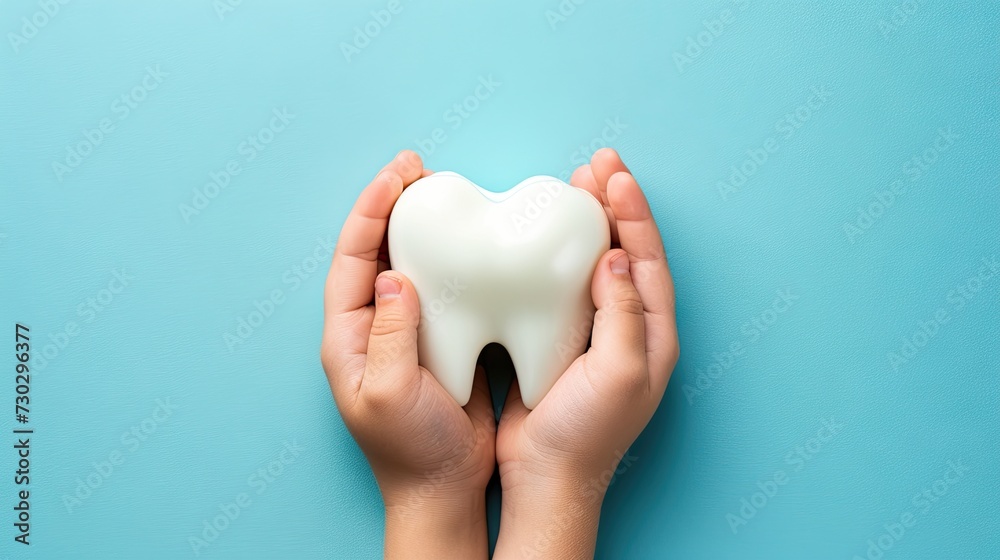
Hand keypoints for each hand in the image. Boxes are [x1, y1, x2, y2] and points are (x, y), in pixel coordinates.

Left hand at [320, 151, 494, 559]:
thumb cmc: (408, 449)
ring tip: (444, 189)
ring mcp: (407, 328)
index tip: (396, 177)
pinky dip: (454, 256)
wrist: (443, 487)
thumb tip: (395, 278)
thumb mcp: (391, 393)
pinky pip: (444, 285)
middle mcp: (373, 323)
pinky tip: (473, 240)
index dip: (370, 212)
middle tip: (419, 168)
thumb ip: (390, 335)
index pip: (353, 258)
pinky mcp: (441, 336)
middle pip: (377, 248)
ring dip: (423, 224)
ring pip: (410, 260)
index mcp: (349, 334)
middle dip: (393, 204)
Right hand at [494, 148, 678, 558]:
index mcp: (652, 333)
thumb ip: (621, 314)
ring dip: (587, 223)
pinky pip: (562, 284)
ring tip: (571, 186)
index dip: (633, 213)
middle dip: (613, 205)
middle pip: (625, 250)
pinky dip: (555, 254)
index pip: (647, 258)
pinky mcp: (561, 337)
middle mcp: (629, 326)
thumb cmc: (586, 433)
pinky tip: (540, 236)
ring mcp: (595, 331)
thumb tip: (613, 258)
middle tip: (593, 165)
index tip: (612, 175)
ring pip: (595, 261)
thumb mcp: (617, 372)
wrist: (546, 475)